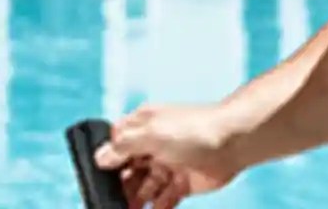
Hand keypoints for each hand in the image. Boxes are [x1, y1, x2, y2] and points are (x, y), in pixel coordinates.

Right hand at [95, 103, 243, 208]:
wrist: (234, 142)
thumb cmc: (194, 129)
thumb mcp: (152, 133)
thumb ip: (124, 146)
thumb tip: (100, 157)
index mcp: (142, 127)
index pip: (115, 145)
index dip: (105, 162)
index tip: (93, 179)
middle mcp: (152, 146)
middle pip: (126, 171)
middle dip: (117, 187)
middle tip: (107, 202)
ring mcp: (167, 165)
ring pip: (142, 189)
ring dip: (133, 201)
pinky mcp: (181, 183)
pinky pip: (162, 201)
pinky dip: (156, 208)